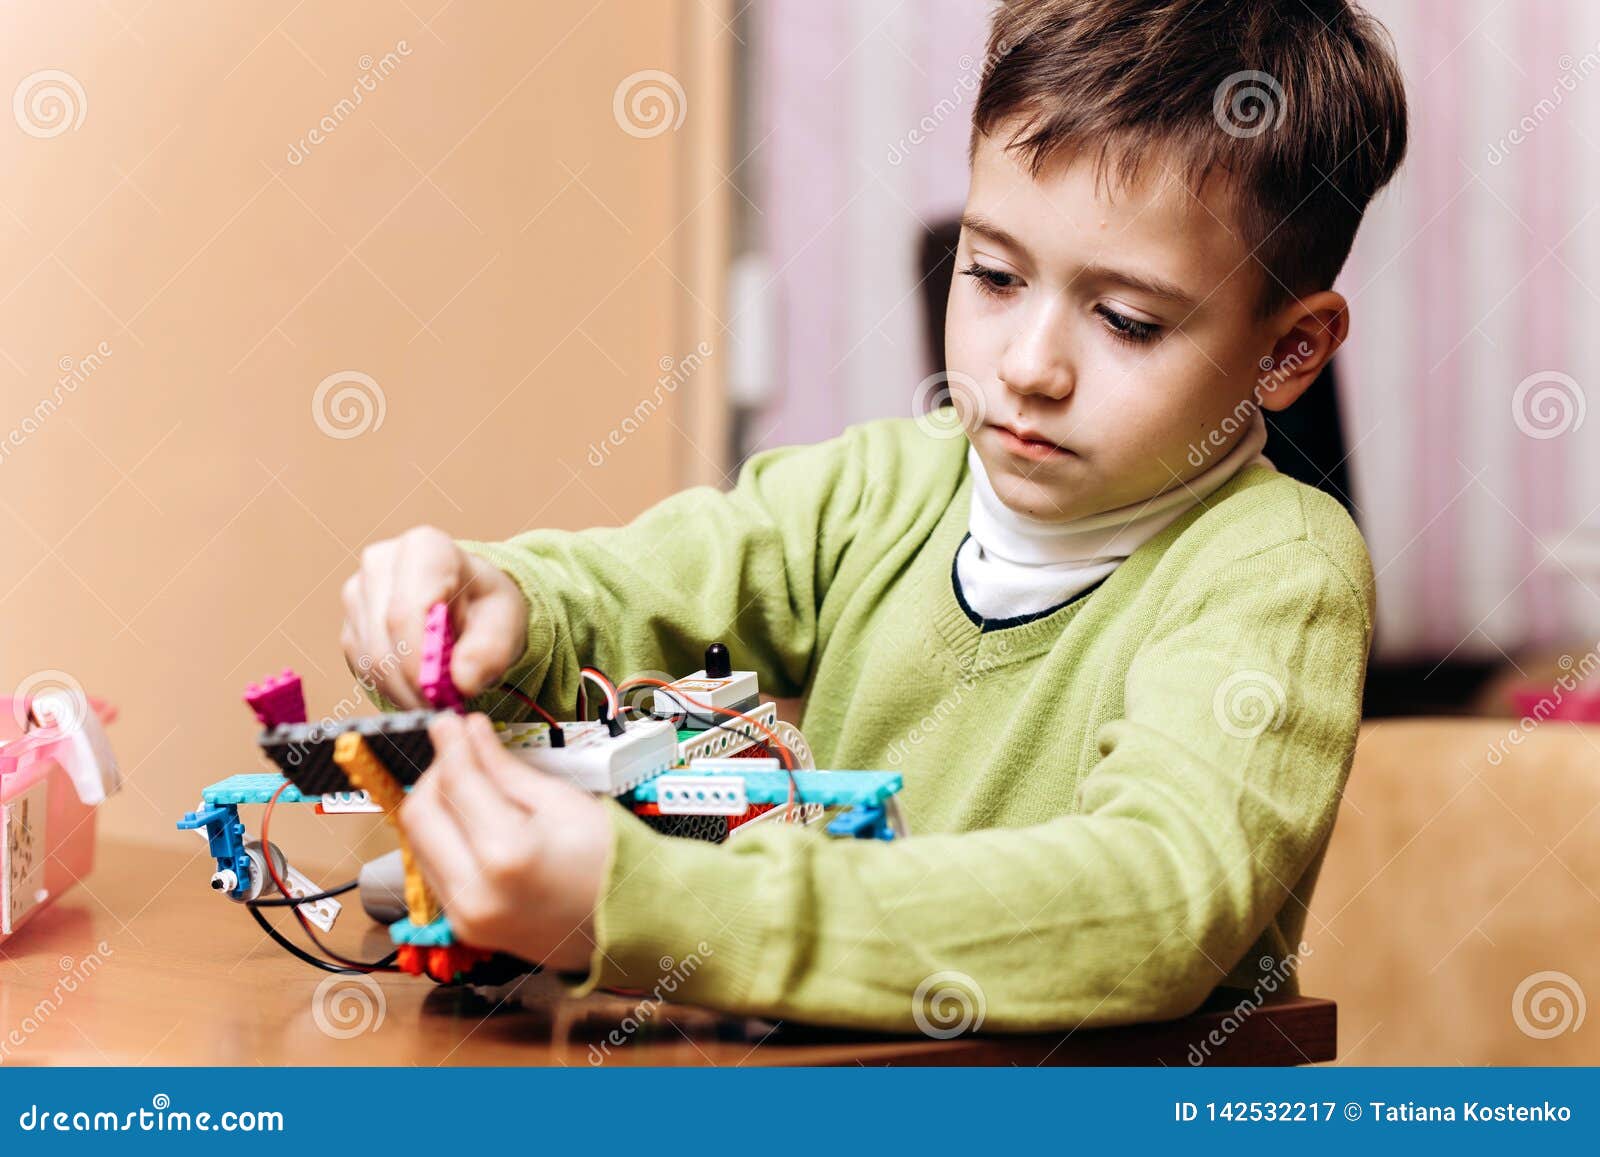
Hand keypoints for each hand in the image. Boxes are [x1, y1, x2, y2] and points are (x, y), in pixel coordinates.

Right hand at [341, 526, 528, 708]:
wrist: (469, 601)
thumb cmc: (486, 605)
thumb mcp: (505, 623)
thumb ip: (489, 652)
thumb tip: (462, 681)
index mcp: (425, 549)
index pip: (406, 611)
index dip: (418, 660)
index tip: (438, 694)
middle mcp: (382, 563)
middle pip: (383, 636)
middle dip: (411, 682)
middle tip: (441, 708)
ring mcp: (359, 591)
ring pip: (369, 655)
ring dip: (401, 689)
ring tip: (435, 699)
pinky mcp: (350, 622)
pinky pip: (361, 664)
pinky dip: (390, 686)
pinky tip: (416, 687)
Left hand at [399, 712, 611, 970]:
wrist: (627, 921)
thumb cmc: (608, 856)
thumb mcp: (562, 801)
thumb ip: (504, 768)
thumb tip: (468, 730)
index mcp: (506, 854)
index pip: (458, 783)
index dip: (450, 743)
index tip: (447, 718)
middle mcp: (474, 891)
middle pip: (420, 815)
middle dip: (434, 774)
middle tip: (459, 751)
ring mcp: (464, 916)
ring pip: (417, 843)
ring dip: (435, 806)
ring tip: (467, 785)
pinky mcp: (463, 927)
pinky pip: (432, 869)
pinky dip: (443, 838)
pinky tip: (471, 822)